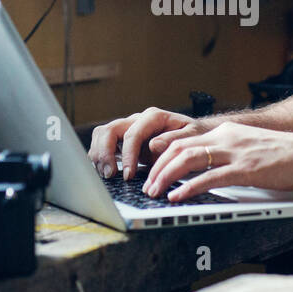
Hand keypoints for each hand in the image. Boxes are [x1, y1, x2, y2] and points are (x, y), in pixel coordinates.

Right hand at [88, 106, 206, 179]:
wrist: (193, 134)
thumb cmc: (192, 135)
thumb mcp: (191, 136)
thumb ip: (173, 140)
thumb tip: (153, 145)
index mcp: (153, 117)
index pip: (132, 134)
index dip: (127, 155)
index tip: (128, 174)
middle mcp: (137, 120)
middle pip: (109, 130)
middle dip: (105, 153)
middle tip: (110, 174)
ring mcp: (128, 128)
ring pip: (102, 135)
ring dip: (99, 155)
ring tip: (106, 174)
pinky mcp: (123, 139)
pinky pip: (103, 143)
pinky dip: (100, 157)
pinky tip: (106, 171)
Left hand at [142, 122, 292, 200]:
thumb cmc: (285, 153)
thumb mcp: (249, 146)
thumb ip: (228, 152)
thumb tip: (208, 167)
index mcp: (226, 132)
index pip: (184, 139)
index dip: (162, 154)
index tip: (150, 168)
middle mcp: (226, 138)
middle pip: (179, 148)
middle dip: (158, 168)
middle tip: (147, 185)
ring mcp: (235, 153)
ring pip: (188, 160)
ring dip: (166, 177)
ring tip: (155, 192)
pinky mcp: (245, 170)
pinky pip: (210, 178)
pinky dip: (189, 188)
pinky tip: (178, 196)